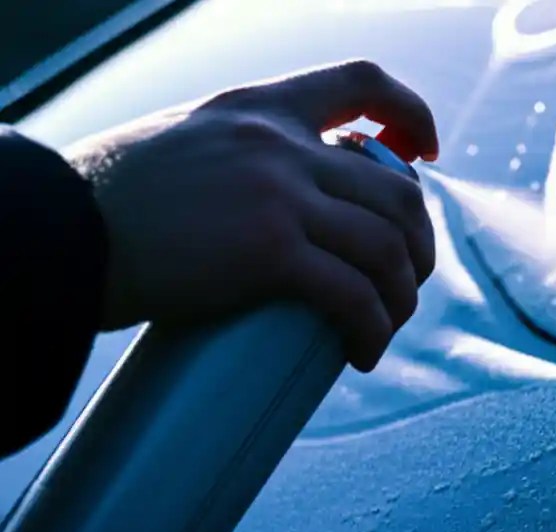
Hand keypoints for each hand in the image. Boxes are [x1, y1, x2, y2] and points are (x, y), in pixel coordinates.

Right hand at [67, 59, 437, 371]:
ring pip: (387, 247)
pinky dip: (373, 329)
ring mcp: (279, 195)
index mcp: (261, 107)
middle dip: (418, 244)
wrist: (55, 236)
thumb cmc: (106, 206)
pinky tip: (363, 352)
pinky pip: (354, 295)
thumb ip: (238, 159)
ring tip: (384, 327)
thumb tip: (280, 207)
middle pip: (396, 191)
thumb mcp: (184, 147)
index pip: (360, 81)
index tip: (425, 151)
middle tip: (404, 281)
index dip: (410, 111)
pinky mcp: (269, 252)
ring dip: (402, 296)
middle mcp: (280, 143)